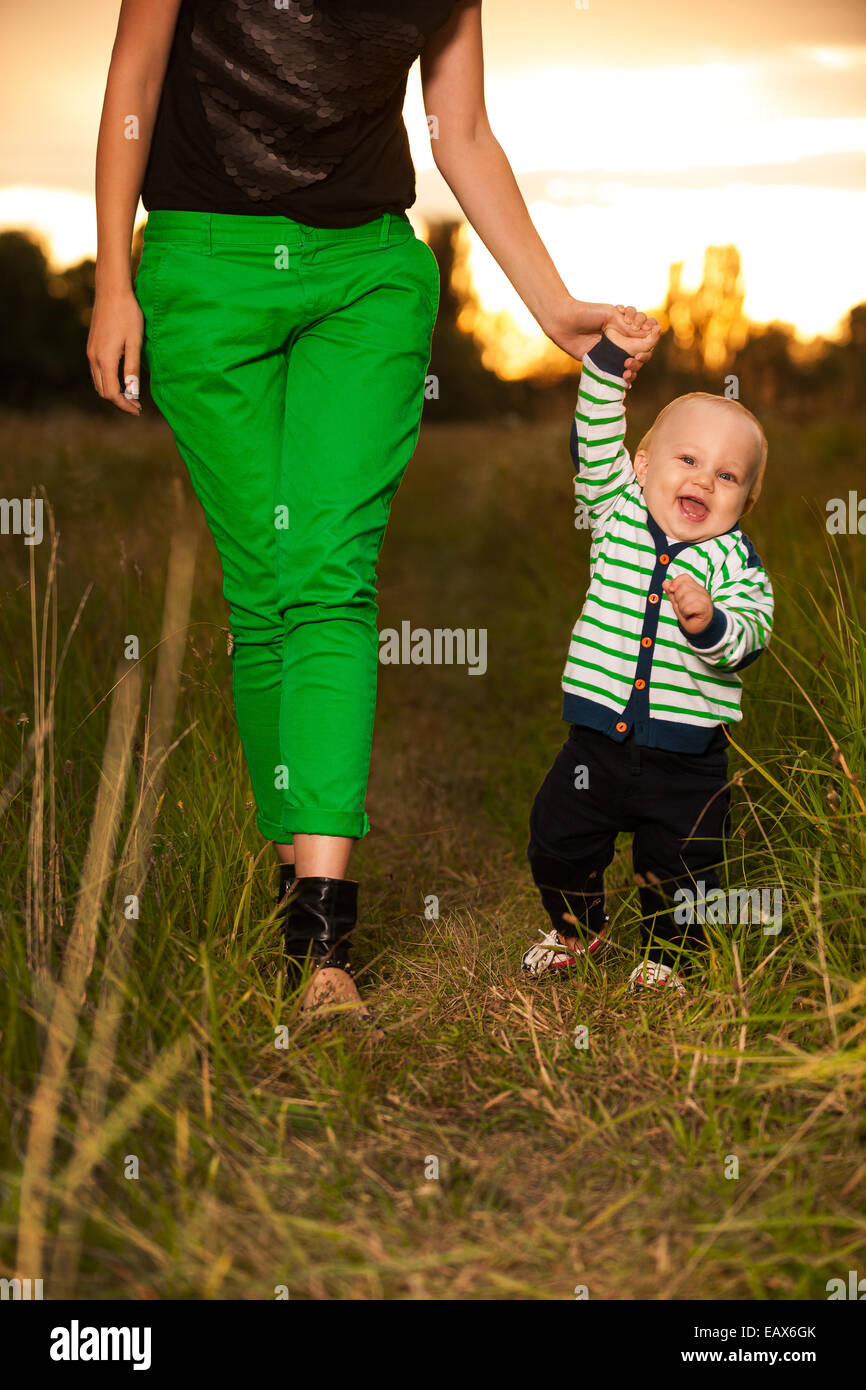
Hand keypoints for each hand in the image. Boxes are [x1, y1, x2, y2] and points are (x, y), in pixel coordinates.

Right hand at [87, 285, 143, 415]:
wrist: (111, 291)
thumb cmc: (127, 314)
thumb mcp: (135, 342)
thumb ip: (132, 368)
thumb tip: (132, 392)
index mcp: (104, 359)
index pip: (111, 393)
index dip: (125, 405)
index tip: (138, 410)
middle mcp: (93, 358)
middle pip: (103, 391)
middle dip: (119, 401)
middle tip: (136, 405)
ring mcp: (90, 352)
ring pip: (98, 382)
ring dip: (113, 392)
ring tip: (131, 395)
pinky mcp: (92, 346)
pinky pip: (97, 371)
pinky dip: (108, 381)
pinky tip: (121, 379)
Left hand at [542, 298, 654, 386]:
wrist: (564, 321)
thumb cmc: (587, 313)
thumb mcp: (611, 315)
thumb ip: (628, 328)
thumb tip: (648, 336)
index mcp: (625, 327)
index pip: (646, 335)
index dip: (651, 339)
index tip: (650, 339)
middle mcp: (620, 340)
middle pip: (641, 352)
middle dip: (643, 357)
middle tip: (636, 358)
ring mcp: (611, 353)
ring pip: (630, 365)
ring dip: (634, 369)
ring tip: (627, 370)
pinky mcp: (600, 364)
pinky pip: (615, 374)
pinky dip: (623, 380)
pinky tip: (626, 381)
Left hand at [663, 575, 713, 632]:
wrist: (699, 629)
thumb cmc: (689, 616)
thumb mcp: (677, 603)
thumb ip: (671, 593)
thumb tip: (665, 582)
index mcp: (695, 588)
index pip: (684, 577)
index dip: (675, 583)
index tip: (672, 591)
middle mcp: (701, 591)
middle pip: (683, 587)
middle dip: (678, 599)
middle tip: (683, 607)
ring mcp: (704, 599)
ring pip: (685, 597)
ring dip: (682, 607)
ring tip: (686, 612)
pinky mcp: (705, 608)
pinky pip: (688, 607)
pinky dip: (686, 613)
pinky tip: (690, 615)